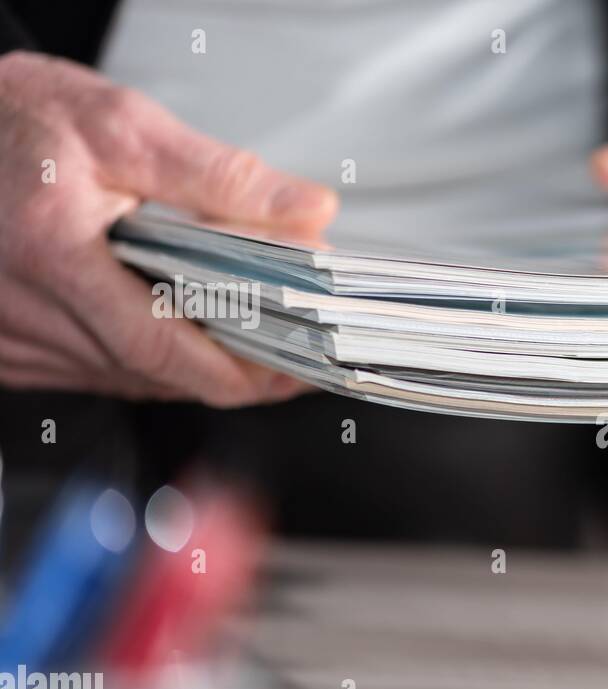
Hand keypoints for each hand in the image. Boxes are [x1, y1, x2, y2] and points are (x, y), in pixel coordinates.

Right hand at [0, 51, 336, 404]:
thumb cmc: (13, 119)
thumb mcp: (123, 127)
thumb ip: (222, 178)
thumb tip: (307, 212)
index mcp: (53, 252)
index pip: (164, 349)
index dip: (238, 371)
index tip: (295, 367)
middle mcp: (23, 309)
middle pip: (153, 375)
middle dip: (228, 366)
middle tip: (290, 347)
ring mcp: (9, 338)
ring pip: (126, 380)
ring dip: (188, 364)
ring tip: (246, 331)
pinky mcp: (5, 351)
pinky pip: (91, 373)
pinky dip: (141, 359)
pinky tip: (175, 329)